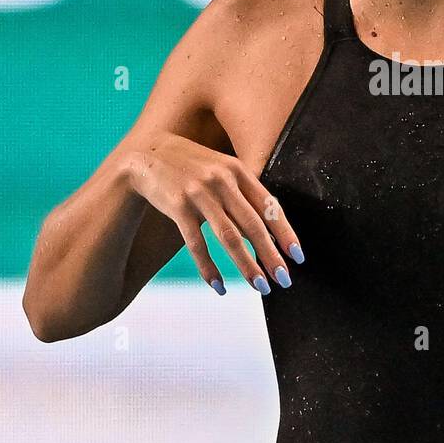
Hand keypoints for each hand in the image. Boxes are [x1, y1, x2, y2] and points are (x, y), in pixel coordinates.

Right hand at [124, 132, 302, 294]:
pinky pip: (197, 244)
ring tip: (260, 286)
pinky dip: (209, 268)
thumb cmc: (190, 167)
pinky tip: (220, 286)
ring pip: (229, 237)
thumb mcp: (220, 169)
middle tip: (284, 280)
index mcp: (237, 170)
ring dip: (247, 266)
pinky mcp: (177, 206)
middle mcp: (222, 181)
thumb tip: (269, 228)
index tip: (297, 256)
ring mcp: (199, 193)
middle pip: (253, 225)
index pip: (269, 206)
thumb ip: (242, 192)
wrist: (145, 156)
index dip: (285, 233)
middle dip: (271, 256)